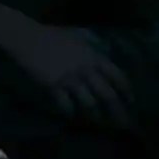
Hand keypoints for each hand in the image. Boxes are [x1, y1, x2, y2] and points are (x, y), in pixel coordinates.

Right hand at [4, 25, 136, 131]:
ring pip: (89, 103)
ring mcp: (70, 78)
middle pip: (107, 94)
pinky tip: (71, 115)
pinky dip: (70, 112)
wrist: (27, 38)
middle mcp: (85, 69)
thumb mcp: (77, 34)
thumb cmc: (52, 35)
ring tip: (98, 123)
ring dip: (95, 115)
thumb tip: (104, 52)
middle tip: (123, 124)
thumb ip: (92, 44)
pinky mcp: (54, 86)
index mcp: (93, 56)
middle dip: (117, 111)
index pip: (117, 75)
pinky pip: (66, 105)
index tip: (131, 101)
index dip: (126, 90)